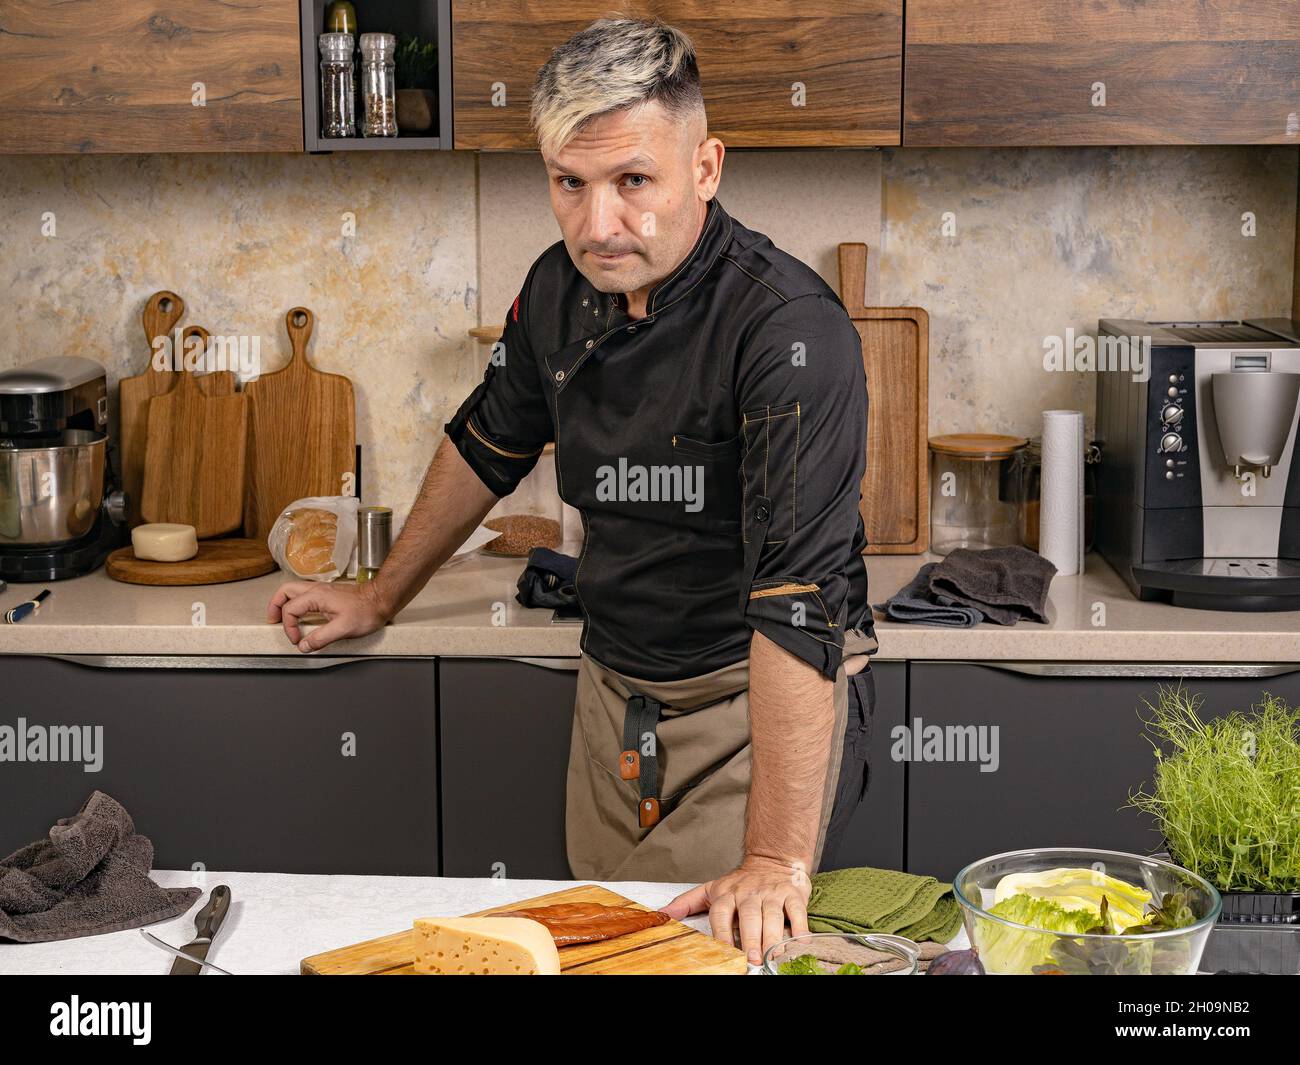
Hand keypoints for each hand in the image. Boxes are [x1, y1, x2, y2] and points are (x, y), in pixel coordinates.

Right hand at [266, 580, 390, 652]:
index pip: (290, 609)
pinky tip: (300, 613)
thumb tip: (304, 646)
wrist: (382, 600)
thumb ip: (320, 638)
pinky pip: (304, 594)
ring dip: (284, 602)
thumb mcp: (343, 629)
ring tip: (281, 617)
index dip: (289, 627)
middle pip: (285, 591)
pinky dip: (296, 602)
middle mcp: (316, 590)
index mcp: (316, 596)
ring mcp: (322, 590)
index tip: (297, 640)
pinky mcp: (328, 593)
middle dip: (275, 605)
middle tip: (272, 620)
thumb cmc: (366, 611)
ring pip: (294, 590)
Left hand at [660, 855, 810, 965]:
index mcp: (727, 894)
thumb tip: (662, 915)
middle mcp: (749, 893)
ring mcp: (772, 893)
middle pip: (749, 916)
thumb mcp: (710, 889)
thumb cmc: (739, 882)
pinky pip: (798, 911)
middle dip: (750, 938)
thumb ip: (686, 902)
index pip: (721, 914)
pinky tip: (799, 942)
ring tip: (771, 956)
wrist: (772, 859)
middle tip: (751, 959)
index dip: (722, 933)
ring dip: (773, 938)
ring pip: (773, 916)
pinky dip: (800, 927)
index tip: (724, 952)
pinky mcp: (793, 894)